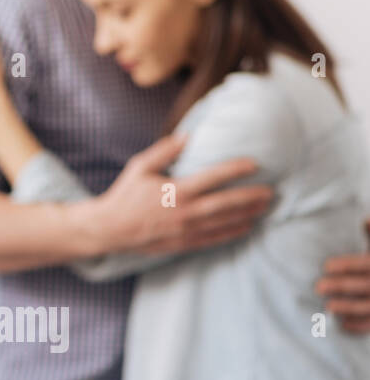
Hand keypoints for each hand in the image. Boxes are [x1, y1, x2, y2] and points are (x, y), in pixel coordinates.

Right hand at [87, 134, 273, 256]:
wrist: (109, 228)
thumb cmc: (124, 194)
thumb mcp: (139, 167)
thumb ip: (164, 151)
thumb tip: (188, 136)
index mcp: (176, 190)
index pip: (213, 177)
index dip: (236, 169)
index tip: (254, 163)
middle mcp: (185, 211)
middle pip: (226, 203)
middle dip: (251, 197)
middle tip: (271, 192)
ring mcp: (186, 229)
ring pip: (224, 222)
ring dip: (247, 214)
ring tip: (266, 208)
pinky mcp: (184, 243)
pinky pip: (215, 239)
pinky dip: (233, 233)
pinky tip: (247, 227)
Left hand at [317, 218, 369, 332]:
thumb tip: (363, 220)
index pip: (368, 264)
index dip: (349, 265)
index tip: (326, 267)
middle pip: (368, 286)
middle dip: (344, 287)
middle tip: (318, 287)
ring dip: (350, 308)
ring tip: (328, 307)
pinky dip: (360, 326)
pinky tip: (342, 325)